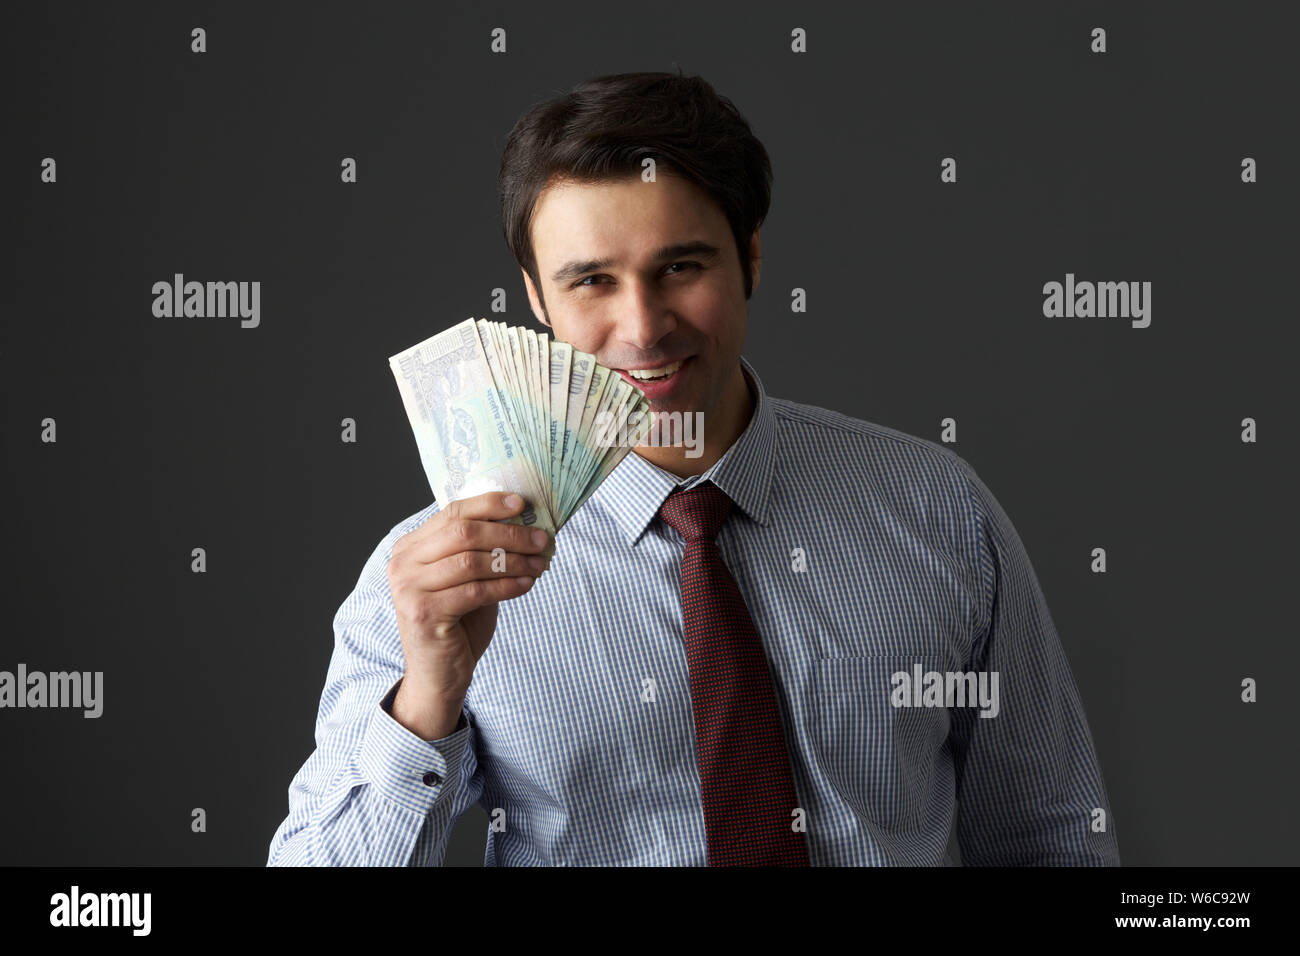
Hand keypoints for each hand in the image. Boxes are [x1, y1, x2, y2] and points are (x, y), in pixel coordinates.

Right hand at [385, 492, 550, 737]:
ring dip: (513, 560)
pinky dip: (506, 585)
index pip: (452, 512)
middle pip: (463, 533)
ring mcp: (409, 588)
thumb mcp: (467, 580)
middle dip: (508, 533)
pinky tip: (526, 584)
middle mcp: (403, 563)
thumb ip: (482, 551)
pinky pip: (475, 590)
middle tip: (541, 539)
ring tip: (540, 564)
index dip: (489, 505)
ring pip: (471, 560)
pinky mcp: (423, 613)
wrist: (438, 676)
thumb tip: (524, 522)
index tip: (523, 504)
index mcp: (410, 547)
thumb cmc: (457, 624)